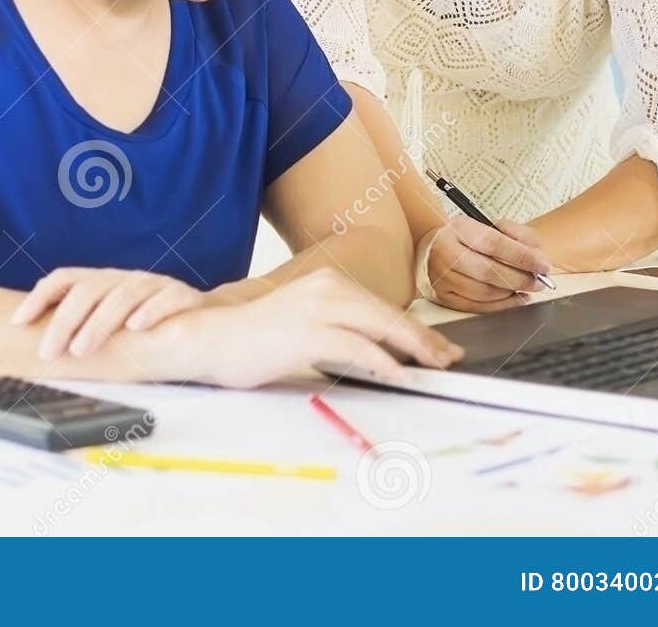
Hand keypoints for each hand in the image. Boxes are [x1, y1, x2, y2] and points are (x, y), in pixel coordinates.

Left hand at [11, 267, 205, 359]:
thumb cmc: (143, 327)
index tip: (18, 322)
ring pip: (122, 296)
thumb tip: (28, 346)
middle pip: (89, 290)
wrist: (200, 323)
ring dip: (99, 323)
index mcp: (101, 282)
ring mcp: (153, 284)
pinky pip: (166, 298)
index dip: (39, 297)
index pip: (64, 278)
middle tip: (50, 352)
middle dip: (65, 322)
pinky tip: (136, 327)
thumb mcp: (107, 322)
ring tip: (82, 349)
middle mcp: (123, 279)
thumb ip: (77, 326)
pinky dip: (150, 311)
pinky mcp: (181, 295)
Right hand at [171, 268, 463, 388]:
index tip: (438, 347)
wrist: (210, 338)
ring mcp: (316, 308)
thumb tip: (376, 350)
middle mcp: (325, 287)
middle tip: (447, 359)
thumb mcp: (303, 324)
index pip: (382, 306)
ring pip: (380, 325)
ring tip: (433, 367)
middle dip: (423, 339)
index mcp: (326, 282)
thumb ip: (337, 329)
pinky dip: (382, 361)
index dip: (414, 329)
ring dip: (412, 348)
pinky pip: (356, 347)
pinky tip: (398, 375)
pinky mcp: (306, 332)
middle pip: (389, 314)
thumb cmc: (254, 337)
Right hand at [422, 216, 551, 313]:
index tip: (543, 265)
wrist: (433, 246)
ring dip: (511, 293)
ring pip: (483, 292)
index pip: (494, 243)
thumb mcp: (492, 225)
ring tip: (526, 289)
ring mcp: (440, 276)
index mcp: (459, 228)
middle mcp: (445, 251)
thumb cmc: (468, 237)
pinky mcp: (442, 296)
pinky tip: (514, 299)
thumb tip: (537, 257)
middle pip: (487, 271)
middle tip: (539, 282)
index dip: (522, 257)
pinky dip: (500, 306)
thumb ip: (518, 234)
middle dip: (520, 279)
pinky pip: (475, 307)